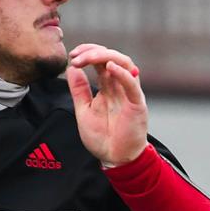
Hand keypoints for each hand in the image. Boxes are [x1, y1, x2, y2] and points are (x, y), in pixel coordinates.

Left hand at [66, 43, 148, 167]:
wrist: (115, 159)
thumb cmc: (102, 137)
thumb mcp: (83, 110)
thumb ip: (79, 90)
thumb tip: (71, 68)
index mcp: (108, 86)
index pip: (101, 60)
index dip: (88, 52)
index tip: (72, 55)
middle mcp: (120, 86)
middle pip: (112, 57)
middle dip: (93, 51)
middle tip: (76, 56)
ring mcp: (130, 93)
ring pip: (125, 63)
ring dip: (106, 56)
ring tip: (89, 58)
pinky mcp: (137, 104)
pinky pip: (132, 84)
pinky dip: (122, 73)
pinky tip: (109, 67)